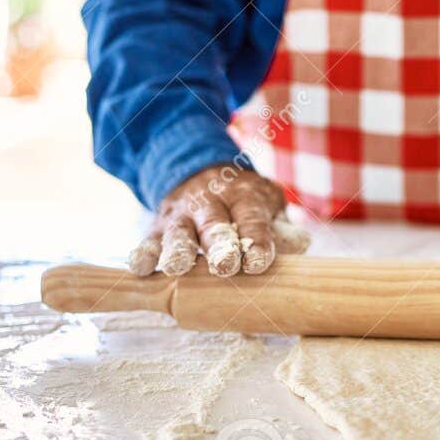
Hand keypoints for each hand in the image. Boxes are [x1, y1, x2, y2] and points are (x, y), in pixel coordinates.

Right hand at [128, 165, 310, 277]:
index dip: (255, 239)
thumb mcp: (266, 202)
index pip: (251, 217)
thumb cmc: (244, 201)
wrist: (200, 170)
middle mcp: (209, 201)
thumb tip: (301, 245)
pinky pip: (148, 239)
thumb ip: (281, 225)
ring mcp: (181, 214)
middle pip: (214, 224)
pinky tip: (139, 268)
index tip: (258, 263)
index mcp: (242, 194)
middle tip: (224, 266)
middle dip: (218, 245)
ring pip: (178, 232)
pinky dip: (142, 253)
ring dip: (178, 250)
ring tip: (177, 267)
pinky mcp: (157, 227)